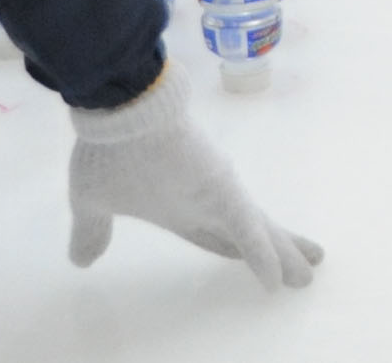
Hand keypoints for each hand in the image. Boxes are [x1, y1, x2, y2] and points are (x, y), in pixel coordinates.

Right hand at [67, 66, 320, 289]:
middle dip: (276, 250)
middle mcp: (206, 201)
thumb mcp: (92, 200)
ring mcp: (217, 194)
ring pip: (259, 232)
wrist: (117, 110)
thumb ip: (92, 230)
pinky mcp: (222, 189)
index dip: (239, 252)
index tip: (260, 268)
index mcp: (180, 206)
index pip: (216, 236)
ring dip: (285, 253)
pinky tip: (280, 280)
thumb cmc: (107, 150)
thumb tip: (79, 259)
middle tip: (306, 268)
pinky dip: (263, 256)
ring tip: (311, 270)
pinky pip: (247, 230)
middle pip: (249, 234)